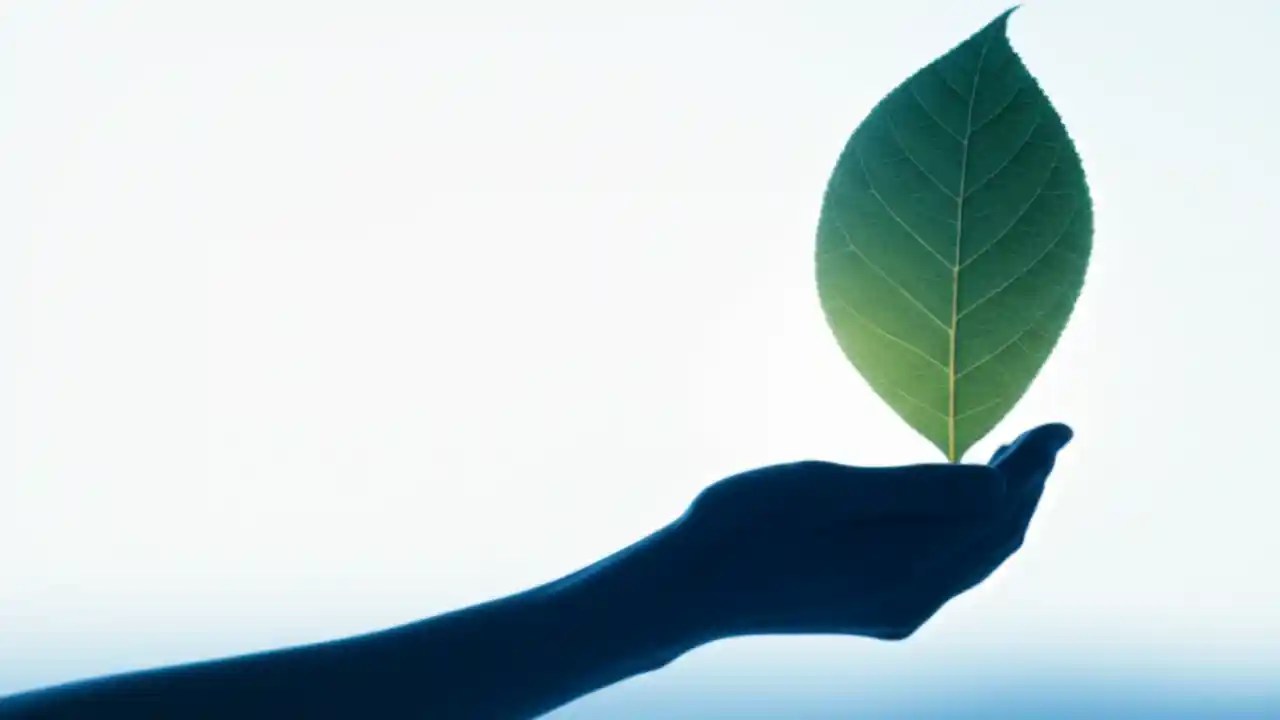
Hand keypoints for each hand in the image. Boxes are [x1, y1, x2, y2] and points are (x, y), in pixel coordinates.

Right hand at [666, 423, 1072, 640]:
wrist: (688, 586)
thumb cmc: (747, 522)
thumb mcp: (831, 488)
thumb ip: (918, 490)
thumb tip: (999, 485)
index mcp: (908, 569)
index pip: (997, 513)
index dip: (1033, 466)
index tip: (1061, 424)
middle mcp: (912, 600)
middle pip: (995, 541)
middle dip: (1025, 487)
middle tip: (1040, 435)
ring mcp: (893, 611)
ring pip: (973, 559)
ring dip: (998, 510)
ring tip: (1008, 461)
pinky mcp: (874, 612)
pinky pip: (944, 570)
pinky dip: (966, 532)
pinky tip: (952, 503)